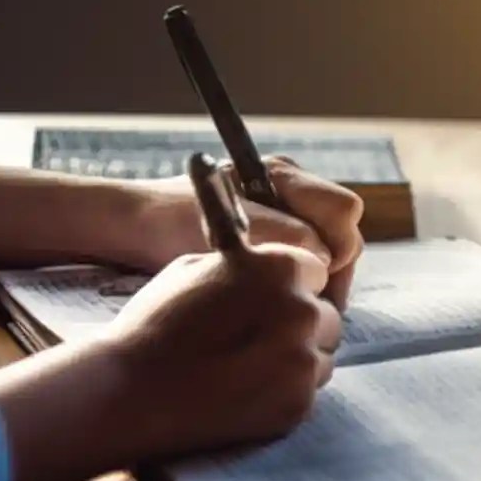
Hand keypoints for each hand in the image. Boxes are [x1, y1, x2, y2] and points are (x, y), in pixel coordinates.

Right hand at [0, 241, 340, 480]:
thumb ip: (245, 268)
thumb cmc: (155, 324)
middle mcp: (302, 312)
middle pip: (325, 316)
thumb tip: (268, 271)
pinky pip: (307, 392)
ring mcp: (304, 362)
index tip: (273, 299)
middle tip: (261, 338)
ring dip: (297, 359)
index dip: (292, 286)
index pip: (315, 272)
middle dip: (299, 324)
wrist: (130, 390)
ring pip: (321, 356)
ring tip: (250, 367)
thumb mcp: (195, 269)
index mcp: (281, 269)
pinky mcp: (298, 404)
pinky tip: (246, 391)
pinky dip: (285, 392)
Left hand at [137, 156, 363, 308]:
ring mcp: (288, 216)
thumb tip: (323, 257)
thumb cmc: (173, 222)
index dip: (337, 246)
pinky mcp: (279, 242)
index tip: (312, 275)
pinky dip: (302, 286)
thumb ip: (282, 235)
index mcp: (284, 176)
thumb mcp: (229, 230)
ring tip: (290, 304)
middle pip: (344, 234)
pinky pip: (312, 266)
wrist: (136, 229)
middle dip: (334, 271)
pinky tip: (279, 301)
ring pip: (332, 254)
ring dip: (318, 282)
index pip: (342, 210)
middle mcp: (292, 193)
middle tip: (308, 302)